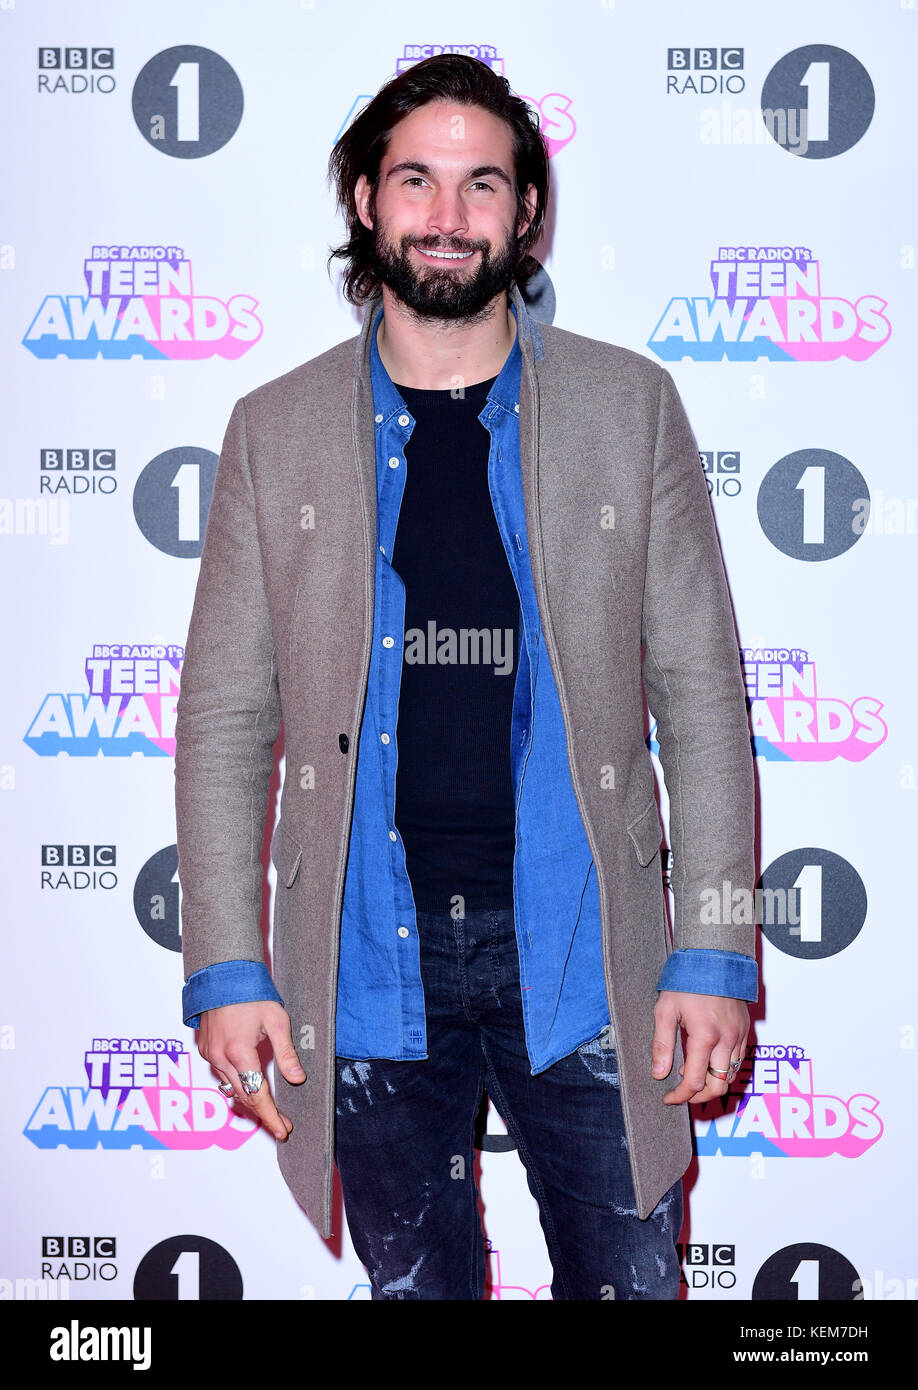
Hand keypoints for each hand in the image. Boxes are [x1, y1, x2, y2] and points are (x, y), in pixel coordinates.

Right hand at [197, 1001, 306, 1140]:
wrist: (222, 975)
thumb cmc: (252, 994)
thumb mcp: (276, 1021)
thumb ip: (286, 1053)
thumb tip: (297, 1079)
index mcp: (239, 1052)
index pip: (257, 1094)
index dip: (270, 1115)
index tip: (282, 1130)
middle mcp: (220, 1058)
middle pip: (243, 1097)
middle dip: (263, 1113)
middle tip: (282, 1123)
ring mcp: (209, 1055)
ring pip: (231, 1088)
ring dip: (249, 1100)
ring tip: (269, 1107)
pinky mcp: (205, 1050)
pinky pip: (222, 1075)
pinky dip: (237, 1084)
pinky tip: (249, 1085)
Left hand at [651, 990, 748, 1104]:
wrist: (714, 957)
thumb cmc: (687, 980)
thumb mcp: (665, 1010)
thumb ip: (662, 1044)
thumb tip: (659, 1073)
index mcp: (705, 1037)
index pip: (694, 1082)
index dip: (679, 1096)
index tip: (668, 1098)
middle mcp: (727, 1040)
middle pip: (718, 1086)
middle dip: (698, 1095)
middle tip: (681, 1092)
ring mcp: (739, 1035)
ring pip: (731, 1075)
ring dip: (711, 1082)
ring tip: (690, 1072)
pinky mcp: (745, 1030)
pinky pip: (738, 1060)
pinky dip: (722, 1068)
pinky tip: (706, 1059)